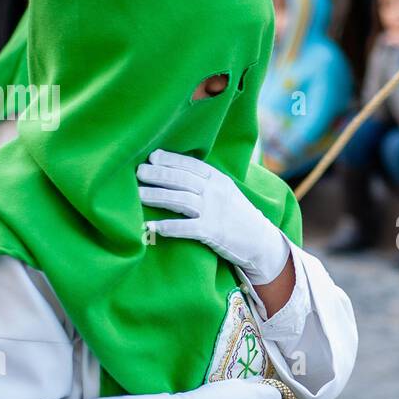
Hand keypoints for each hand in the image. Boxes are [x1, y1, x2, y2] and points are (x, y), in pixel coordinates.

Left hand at [139, 149, 289, 283]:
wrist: (261, 242)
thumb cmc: (238, 216)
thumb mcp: (226, 192)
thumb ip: (205, 182)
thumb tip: (175, 173)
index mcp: (219, 179)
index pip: (191, 164)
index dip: (170, 159)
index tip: (151, 157)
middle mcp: (216, 192)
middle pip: (182, 179)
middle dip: (157, 174)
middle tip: (137, 173)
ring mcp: (215, 211)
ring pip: (180, 199)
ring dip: (156, 196)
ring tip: (138, 194)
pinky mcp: (213, 232)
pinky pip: (186, 228)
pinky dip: (168, 226)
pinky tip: (151, 226)